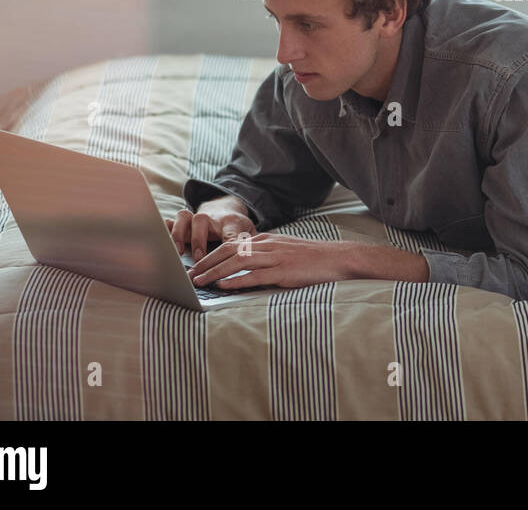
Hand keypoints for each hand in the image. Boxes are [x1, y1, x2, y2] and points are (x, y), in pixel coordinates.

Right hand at [165, 195, 256, 260]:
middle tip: (198, 257)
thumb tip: (257, 262)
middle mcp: (212, 219)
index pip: (230, 232)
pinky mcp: (185, 223)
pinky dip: (166, 227)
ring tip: (178, 251)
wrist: (227, 210)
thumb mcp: (250, 234)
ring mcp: (197, 220)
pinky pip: (173, 220)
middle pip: (203, 221)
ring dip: (180, 233)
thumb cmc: (238, 227)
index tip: (225, 257)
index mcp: (231, 222)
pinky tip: (159, 236)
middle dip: (199, 239)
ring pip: (186, 217)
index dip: (228, 242)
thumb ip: (252, 245)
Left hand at [186, 234, 356, 289]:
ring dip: (215, 272)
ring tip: (199, 282)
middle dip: (206, 263)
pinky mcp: (284, 271)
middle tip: (189, 275)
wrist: (339, 258)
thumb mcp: (285, 252)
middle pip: (228, 251)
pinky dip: (238, 280)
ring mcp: (276, 257)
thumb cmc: (313, 259)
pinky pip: (256, 275)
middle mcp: (268, 245)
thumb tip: (244, 268)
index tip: (195, 266)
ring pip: (238, 262)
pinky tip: (224, 286)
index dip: (210, 255)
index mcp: (266, 240)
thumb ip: (265, 257)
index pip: (230, 244)